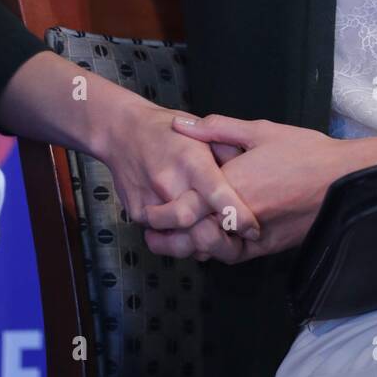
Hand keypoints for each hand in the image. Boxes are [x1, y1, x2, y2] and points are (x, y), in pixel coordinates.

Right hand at [98, 100, 261, 240]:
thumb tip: (255, 172)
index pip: (217, 193)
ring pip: (178, 238)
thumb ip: (228, 151)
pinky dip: (179, 241)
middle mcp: (170, 182)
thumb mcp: (204, 131)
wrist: (122, 130)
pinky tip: (191, 235)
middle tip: (237, 244)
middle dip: (219, 242)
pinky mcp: (136, 212)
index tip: (253, 229)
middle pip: (195, 225)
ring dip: (199, 246)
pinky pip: (161, 237)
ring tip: (217, 243)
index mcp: (191, 160)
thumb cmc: (168, 130)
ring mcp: (150, 199)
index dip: (236, 215)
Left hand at [142, 115, 348, 263]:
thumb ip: (216, 128)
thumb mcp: (259, 131)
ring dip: (188, 249)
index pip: (185, 205)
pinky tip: (207, 246)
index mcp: (232, 183)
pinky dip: (217, 253)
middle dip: (168, 237)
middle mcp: (238, 215)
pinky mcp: (267, 248)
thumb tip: (180, 123)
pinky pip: (233, 257)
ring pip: (210, 251)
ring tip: (170, 244)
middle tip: (151, 235)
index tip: (147, 210)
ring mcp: (253, 236)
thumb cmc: (304, 151)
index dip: (162, 212)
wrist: (343, 179)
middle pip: (192, 235)